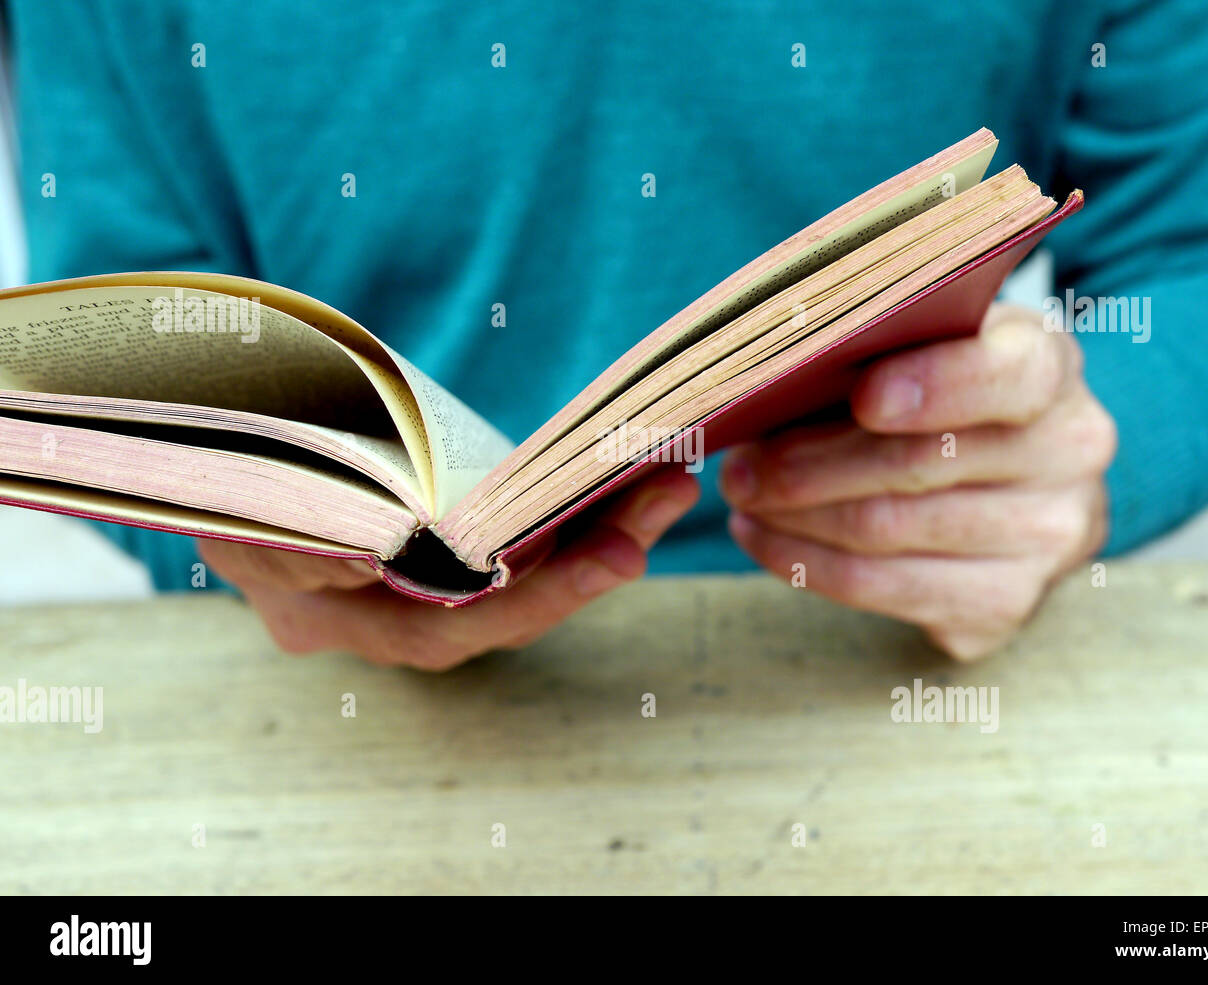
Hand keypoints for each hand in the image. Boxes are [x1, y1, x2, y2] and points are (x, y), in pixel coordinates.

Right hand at [199, 467, 699, 669]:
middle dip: (586, 566)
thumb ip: (301, 545)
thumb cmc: (218, 459)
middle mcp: (375, 616)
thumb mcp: (242, 500)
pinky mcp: (433, 538)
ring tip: (666, 485)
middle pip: (499, 612)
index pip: (438, 632)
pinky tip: (625, 480)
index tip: (596, 558)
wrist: (208, 424)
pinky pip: (509, 539)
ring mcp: (405, 581)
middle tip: (658, 512)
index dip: (521, 602)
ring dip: (597, 532)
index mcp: (320, 617)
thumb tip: (374, 562)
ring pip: (517, 576)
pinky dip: (566, 513)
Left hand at [720, 303, 1116, 659]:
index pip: (1008, 376)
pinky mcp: (1008, 603)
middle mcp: (1069, 454)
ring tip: (741, 498)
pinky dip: (809, 566)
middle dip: (808, 466)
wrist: (1013, 481)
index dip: (936, 387)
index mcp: (1050, 367)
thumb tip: (772, 379)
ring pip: (889, 531)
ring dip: (793, 518)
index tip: (863, 396)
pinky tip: (765, 540)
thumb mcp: (929, 346)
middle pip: (919, 465)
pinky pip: (885, 590)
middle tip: (738, 465)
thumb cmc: (943, 394)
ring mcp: (1048, 538)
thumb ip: (875, 349)